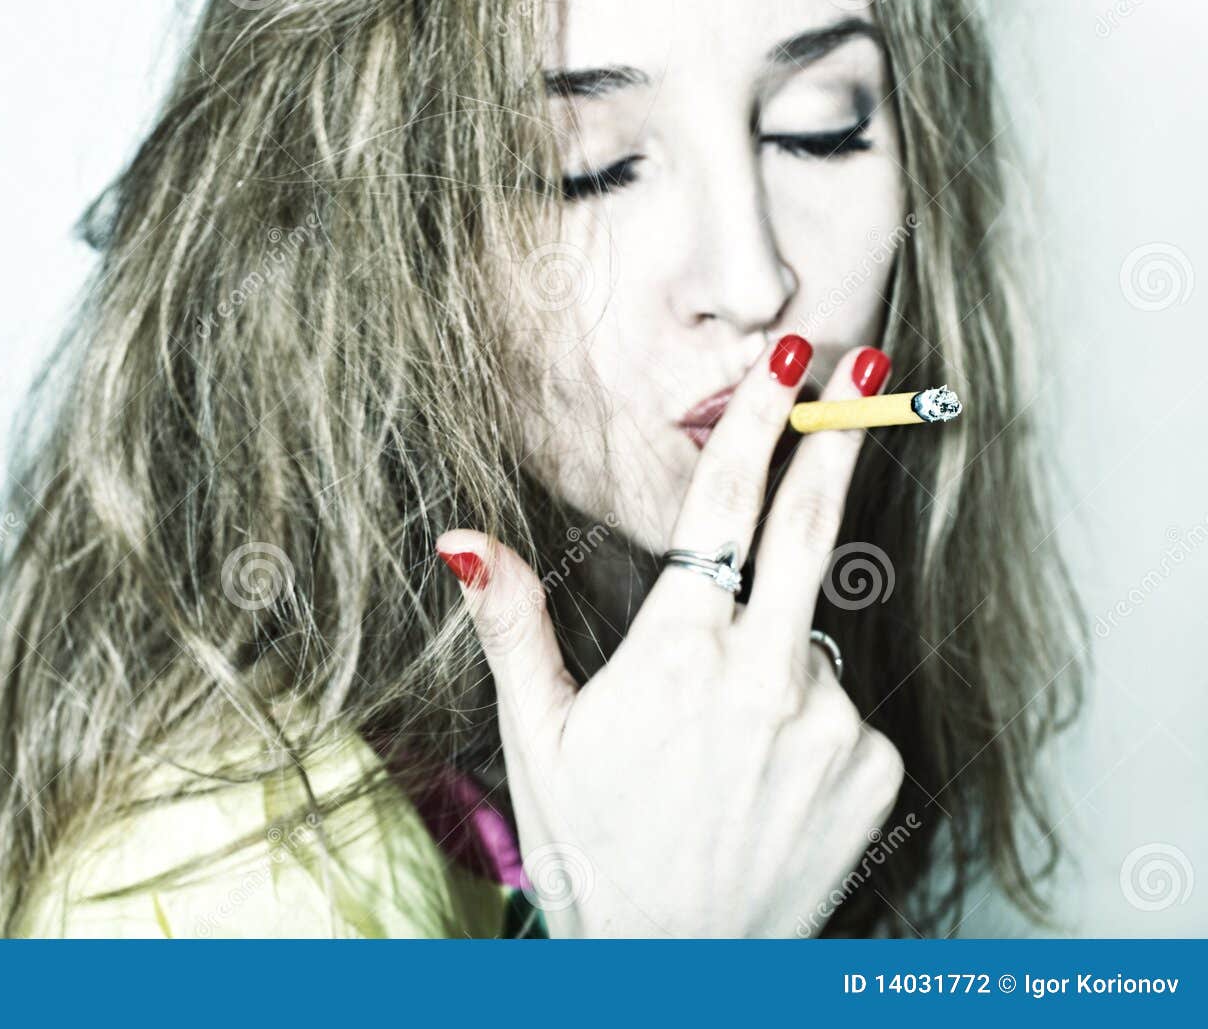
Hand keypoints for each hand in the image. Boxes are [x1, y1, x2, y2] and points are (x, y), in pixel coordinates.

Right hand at [437, 337, 903, 936]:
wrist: (678, 974)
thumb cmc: (595, 852)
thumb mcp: (538, 737)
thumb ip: (511, 625)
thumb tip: (461, 538)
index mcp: (678, 657)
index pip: (723, 512)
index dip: (754, 427)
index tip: (788, 367)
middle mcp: (767, 679)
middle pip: (809, 533)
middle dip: (836, 443)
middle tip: (865, 373)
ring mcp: (831, 726)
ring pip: (808, 640)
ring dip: (777, 650)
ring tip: (724, 742)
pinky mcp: (873, 770)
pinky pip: (842, 708)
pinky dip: (808, 716)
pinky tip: (764, 773)